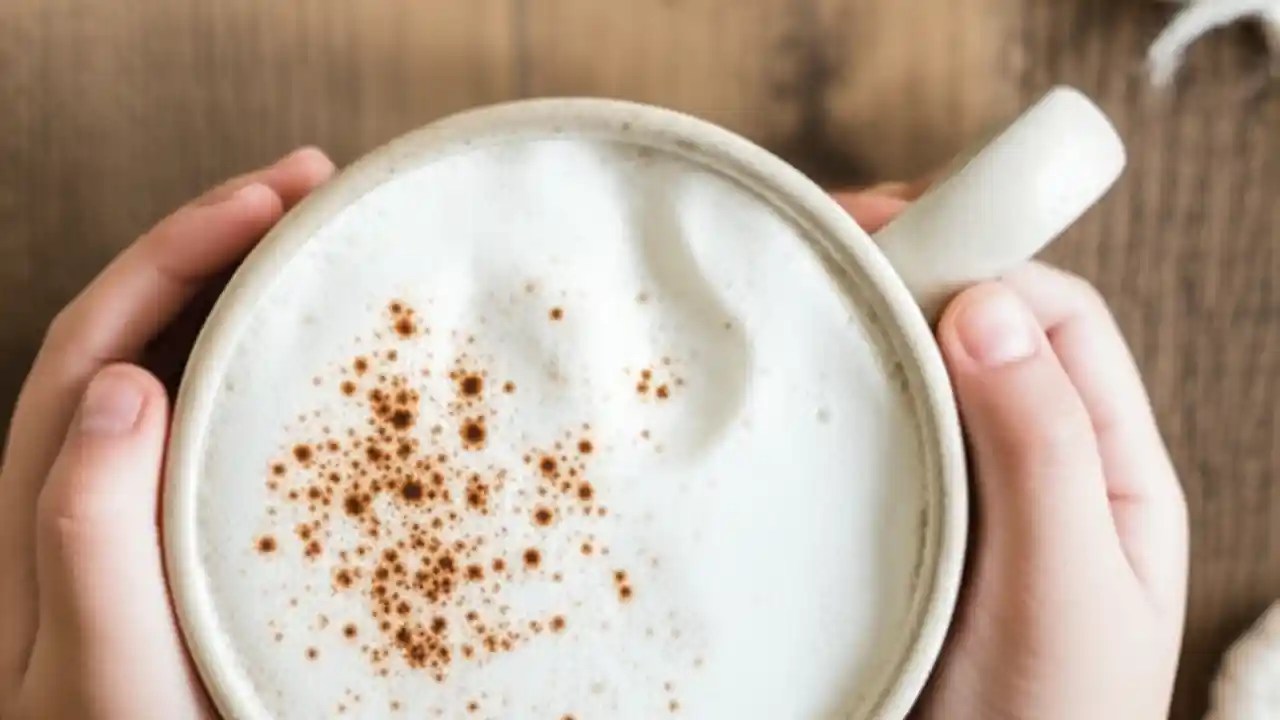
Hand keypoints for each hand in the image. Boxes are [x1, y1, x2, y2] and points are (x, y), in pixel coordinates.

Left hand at [0, 148, 334, 718]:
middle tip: (317, 187)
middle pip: (141, 328)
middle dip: (222, 240)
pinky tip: (334, 362)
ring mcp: (153, 513)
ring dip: (251, 292)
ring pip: (189, 372)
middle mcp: (89, 494)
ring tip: (329, 244)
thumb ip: (91, 538)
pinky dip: (279, 369)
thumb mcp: (102, 669)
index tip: (275, 197)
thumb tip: (125, 386)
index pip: (100, 338)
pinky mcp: (208, 538)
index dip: (181, 249)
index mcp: (47, 507)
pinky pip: (234, 429)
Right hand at [835, 186, 1187, 717]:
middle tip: (826, 243)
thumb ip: (1040, 448)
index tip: (898, 232)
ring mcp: (956, 493)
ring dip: (866, 327)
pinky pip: (865, 438)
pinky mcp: (888, 525)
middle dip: (913, 269)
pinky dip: (831, 396)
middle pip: (981, 330)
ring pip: (916, 377)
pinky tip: (788, 385)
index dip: (988, 257)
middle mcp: (1030, 466)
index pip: (1058, 319)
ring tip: (797, 297)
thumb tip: (984, 304)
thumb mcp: (1067, 587)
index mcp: (1104, 468)